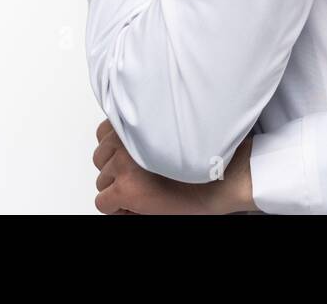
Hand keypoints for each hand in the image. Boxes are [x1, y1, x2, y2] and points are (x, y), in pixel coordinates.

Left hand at [92, 118, 256, 213]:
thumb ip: (150, 128)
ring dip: (117, 188)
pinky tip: (139, 206)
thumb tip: (124, 143)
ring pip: (102, 181)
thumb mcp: (176, 130)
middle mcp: (127, 138)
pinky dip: (117, 208)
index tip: (132, 159)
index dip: (118, 150)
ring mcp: (124, 163)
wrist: (225, 177)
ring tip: (143, 191)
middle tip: (140, 178)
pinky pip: (104, 203)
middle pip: (101, 158)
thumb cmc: (210, 156)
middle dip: (116, 170)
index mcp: (140, 119)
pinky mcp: (125, 188)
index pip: (105, 132)